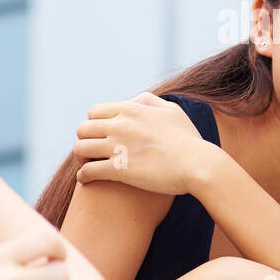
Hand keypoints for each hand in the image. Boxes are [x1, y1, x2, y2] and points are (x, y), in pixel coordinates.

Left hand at [72, 93, 218, 195]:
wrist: (198, 164)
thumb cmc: (189, 141)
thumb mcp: (173, 112)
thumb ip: (152, 102)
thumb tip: (138, 99)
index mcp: (131, 109)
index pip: (95, 112)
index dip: (94, 124)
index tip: (99, 135)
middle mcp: (120, 125)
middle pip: (83, 128)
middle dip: (85, 139)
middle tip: (91, 151)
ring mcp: (118, 146)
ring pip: (81, 148)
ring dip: (81, 158)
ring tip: (87, 166)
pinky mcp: (118, 169)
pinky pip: (88, 170)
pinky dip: (83, 176)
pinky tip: (86, 180)